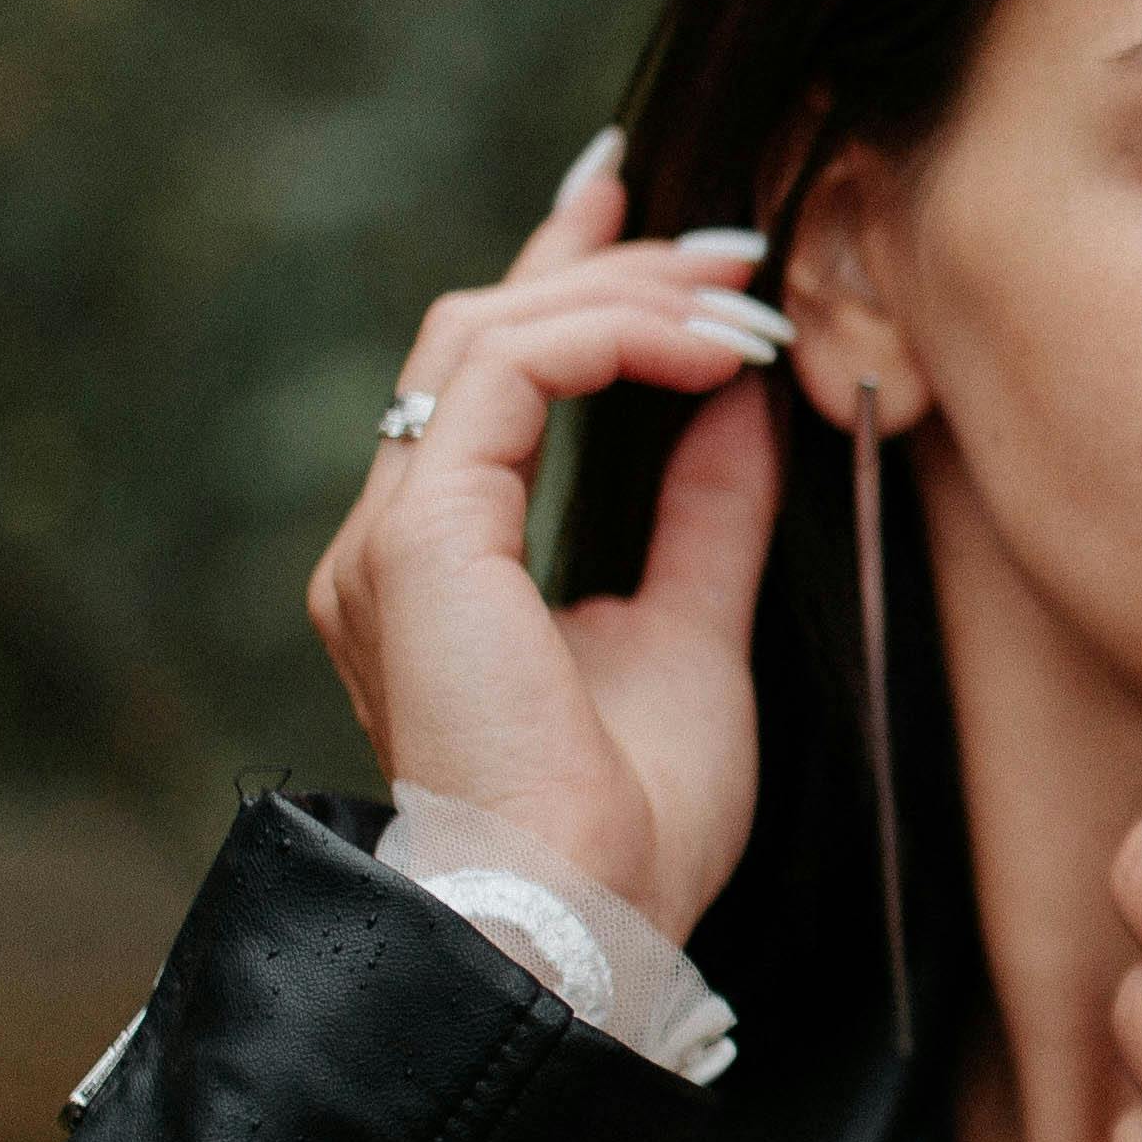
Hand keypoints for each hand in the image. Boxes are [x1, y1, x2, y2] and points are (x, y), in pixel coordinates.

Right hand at [306, 134, 791, 940]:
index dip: (571, 285)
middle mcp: (396, 543)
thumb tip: (743, 399)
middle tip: (727, 237)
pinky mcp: (421, 538)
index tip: (655, 213)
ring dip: (631, 298)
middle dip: (605, 265)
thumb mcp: (696, 637)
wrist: (582, 928)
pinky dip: (614, 340)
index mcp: (444, 573)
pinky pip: (511, 377)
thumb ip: (707, 516)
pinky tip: (711, 350)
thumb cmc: (631, 831)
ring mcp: (394, 537)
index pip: (495, 385)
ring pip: (492, 339)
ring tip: (748, 302)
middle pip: (482, 338)